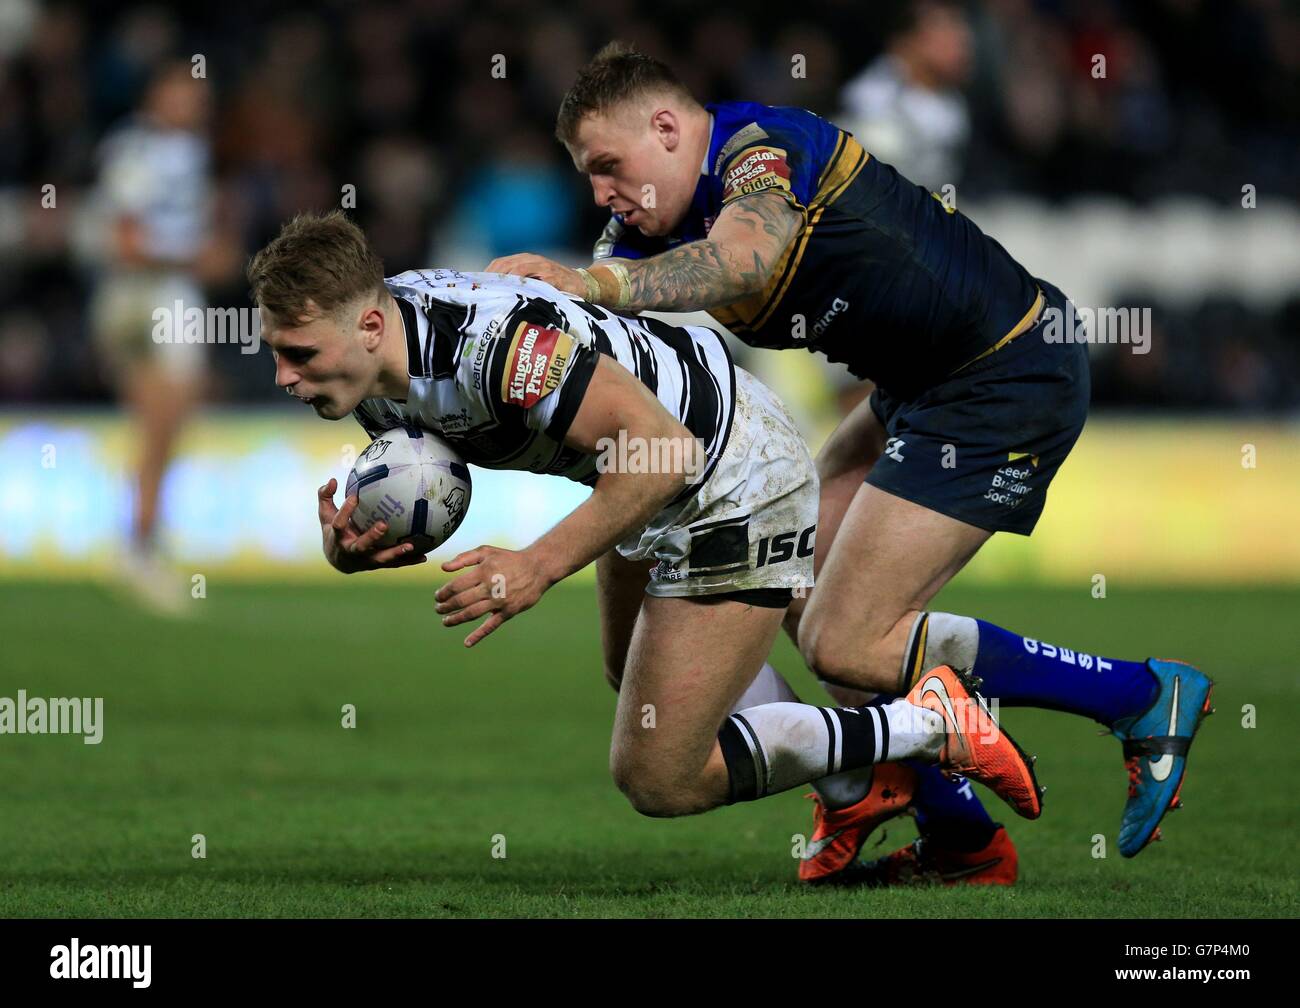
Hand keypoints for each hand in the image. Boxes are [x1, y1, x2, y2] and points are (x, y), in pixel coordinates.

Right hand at [317, 478, 429, 573]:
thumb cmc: (334, 531)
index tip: (354, 497)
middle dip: (371, 537)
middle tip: (384, 524)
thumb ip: (325, 496)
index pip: (338, 524)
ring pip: (380, 559)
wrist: (339, 560)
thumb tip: (332, 480)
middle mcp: (351, 551)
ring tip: (411, 546)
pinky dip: (408, 561)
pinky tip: (424, 556)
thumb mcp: (325, 514)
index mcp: (338, 537)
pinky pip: (394, 564)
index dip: (345, 511)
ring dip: (395, 553)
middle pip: (360, 546)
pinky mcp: (377, 565)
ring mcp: (365, 561)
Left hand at [434, 544, 552, 646]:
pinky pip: (491, 626)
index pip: (455, 586)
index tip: (438, 596)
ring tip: (445, 622)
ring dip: (456, 619)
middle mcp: (490, 588)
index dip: (443, 593)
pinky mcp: (508, 612)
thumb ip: (464, 558)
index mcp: (483, 572)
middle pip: (461, 601)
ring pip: (472, 614)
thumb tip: (443, 568)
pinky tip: (467, 643)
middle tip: (438, 609)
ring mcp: (499, 601)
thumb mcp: (486, 551)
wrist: (538, 568)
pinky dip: (478, 635)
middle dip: (446, 607)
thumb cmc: (509, 558)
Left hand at [484, 253, 585, 296]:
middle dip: (492, 277)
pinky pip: (536, 280)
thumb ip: (517, 283)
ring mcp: (543, 267)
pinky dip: (525, 286)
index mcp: (524, 259)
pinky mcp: (553, 277)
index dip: (487, 273)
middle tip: (482, 291)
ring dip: (505, 280)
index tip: (476, 286)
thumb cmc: (555, 284)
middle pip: (506, 265)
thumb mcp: (534, 279)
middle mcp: (532, 260)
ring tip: (494, 291)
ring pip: (518, 269)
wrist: (581, 283)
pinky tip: (516, 294)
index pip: (500, 263)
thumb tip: (494, 294)